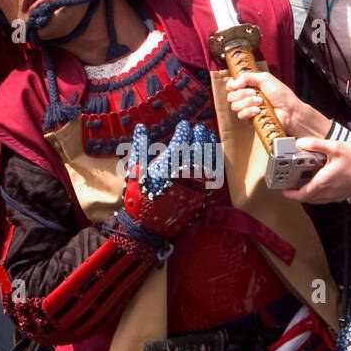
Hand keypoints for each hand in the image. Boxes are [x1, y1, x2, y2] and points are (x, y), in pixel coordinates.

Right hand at [119, 120, 217, 241]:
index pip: (181, 141)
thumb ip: (140, 147)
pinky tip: (213, 155)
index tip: (183, 125)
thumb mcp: (135, 170)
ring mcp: (196, 185)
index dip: (183, 130)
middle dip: (199, 135)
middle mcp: (185, 174)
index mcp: (168, 166)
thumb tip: (142, 126)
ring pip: (209, 160)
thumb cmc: (139, 196)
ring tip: (208, 135)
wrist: (148, 226)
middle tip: (198, 127)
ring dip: (210, 145)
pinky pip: (214, 175)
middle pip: (199, 148)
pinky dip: (215, 162)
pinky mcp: (202, 195)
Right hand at [226, 68, 328, 138]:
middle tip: (254, 92)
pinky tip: (258, 110)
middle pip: (231, 96)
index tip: (235, 85)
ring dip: (247, 102)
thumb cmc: (282, 95)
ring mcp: (249, 109)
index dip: (232, 85)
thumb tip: (232, 83)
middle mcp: (248, 98)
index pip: (233, 86)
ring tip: (260, 102)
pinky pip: (241, 115)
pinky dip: (249, 111)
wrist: (289, 111)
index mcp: (251, 86)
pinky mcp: (251, 120)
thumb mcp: (265, 78)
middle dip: (242, 93)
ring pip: (235, 106)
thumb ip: (248, 77)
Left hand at [281, 136, 350, 203]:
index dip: (291, 195)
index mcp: (324, 182)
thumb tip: (300, 143)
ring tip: (304, 184)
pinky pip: (327, 198)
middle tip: (291, 185)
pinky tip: (321, 182)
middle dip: (298, 194)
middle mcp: (329, 192)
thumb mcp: (335, 146)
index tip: (284, 191)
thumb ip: (316, 144)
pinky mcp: (344, 194)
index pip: (302, 194)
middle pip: (308, 198)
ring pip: (318, 199)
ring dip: (309, 194)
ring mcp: (337, 195)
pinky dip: (319, 193)